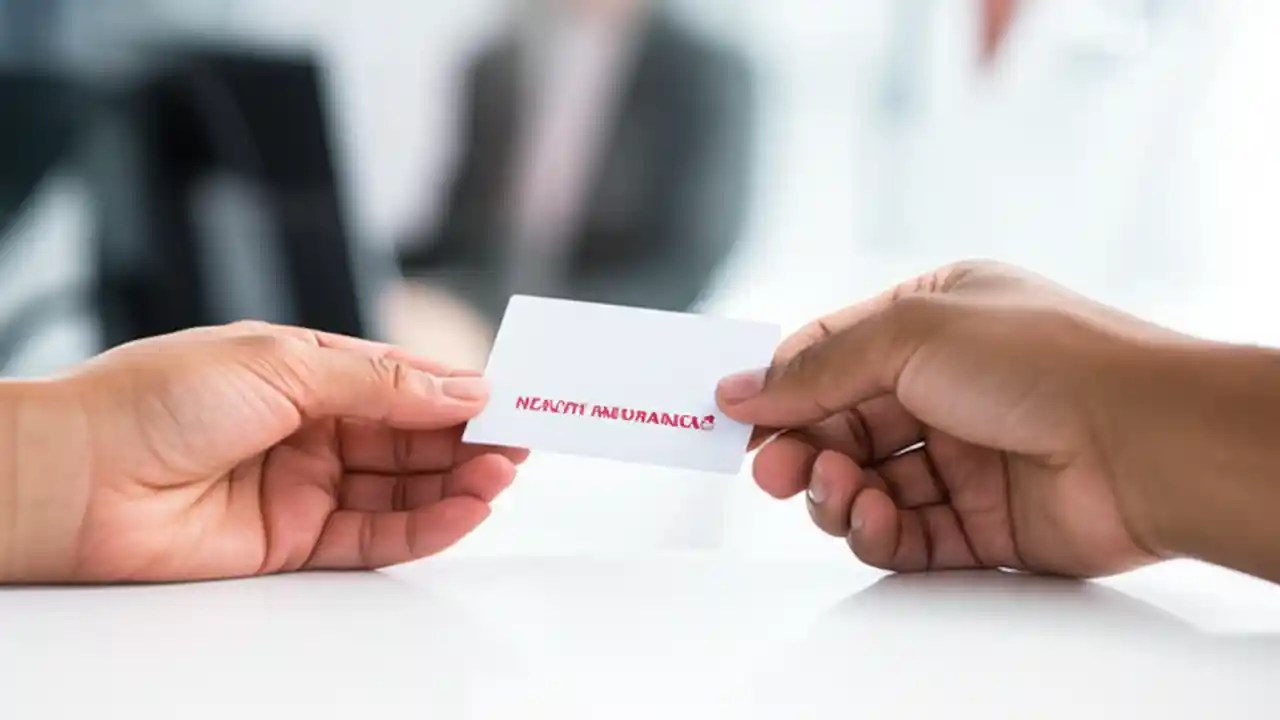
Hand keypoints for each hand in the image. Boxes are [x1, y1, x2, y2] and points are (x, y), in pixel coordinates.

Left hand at [1, 322, 524, 582]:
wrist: (76, 480)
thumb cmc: (154, 399)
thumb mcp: (285, 363)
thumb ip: (381, 382)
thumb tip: (462, 385)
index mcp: (307, 370)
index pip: (405, 381)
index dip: (460, 390)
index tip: (514, 396)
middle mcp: (311, 428)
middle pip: (412, 437)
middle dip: (469, 438)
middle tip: (521, 441)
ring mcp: (305, 485)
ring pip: (402, 487)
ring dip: (457, 482)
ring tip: (502, 475)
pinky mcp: (295, 541)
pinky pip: (376, 535)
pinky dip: (425, 526)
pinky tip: (464, 510)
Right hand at [717, 262, 1173, 577]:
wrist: (1147, 443)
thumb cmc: (1047, 363)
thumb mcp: (909, 334)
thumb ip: (816, 368)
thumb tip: (741, 388)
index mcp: (934, 320)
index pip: (833, 353)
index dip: (782, 387)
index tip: (737, 417)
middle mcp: (948, 386)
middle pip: (842, 426)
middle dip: (802, 449)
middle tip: (772, 470)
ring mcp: (966, 456)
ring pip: (867, 485)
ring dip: (837, 494)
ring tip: (842, 495)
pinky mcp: (981, 522)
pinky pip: (906, 533)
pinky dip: (879, 532)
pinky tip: (876, 521)